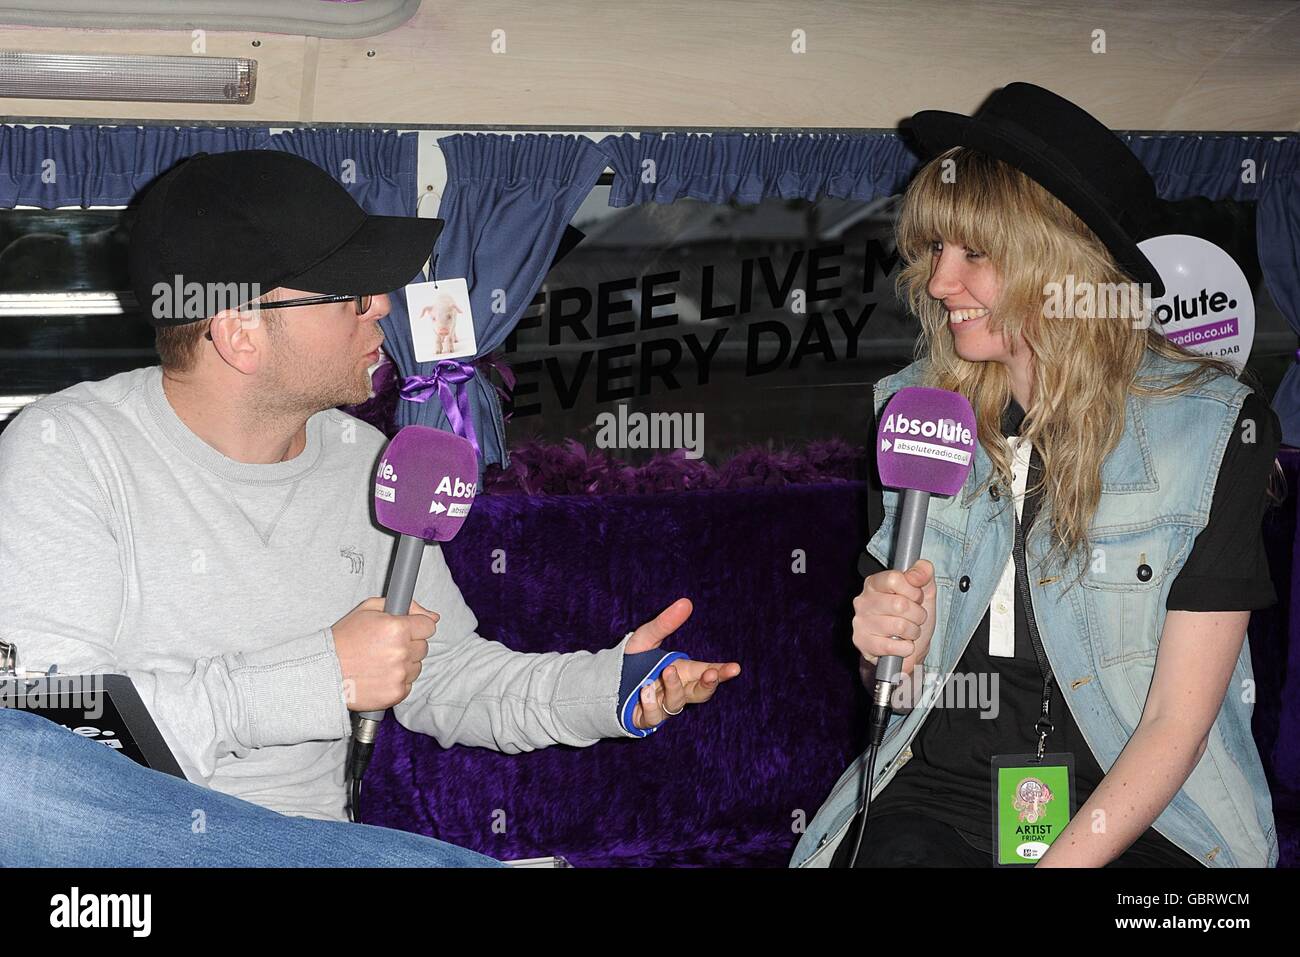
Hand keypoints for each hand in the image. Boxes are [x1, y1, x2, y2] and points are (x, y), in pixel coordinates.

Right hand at [332, 597, 438, 711]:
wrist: (323, 671)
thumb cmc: (343, 639)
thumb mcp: (368, 609)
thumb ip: (406, 606)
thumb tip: (433, 616)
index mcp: (397, 628)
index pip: (428, 626)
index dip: (417, 627)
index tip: (407, 630)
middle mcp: (401, 652)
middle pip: (423, 646)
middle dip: (408, 645)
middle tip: (384, 646)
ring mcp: (399, 674)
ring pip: (416, 666)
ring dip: (403, 664)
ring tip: (378, 662)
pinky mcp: (396, 693)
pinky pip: (408, 684)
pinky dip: (396, 681)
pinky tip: (378, 675)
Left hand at [624, 598, 740, 728]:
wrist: (606, 682)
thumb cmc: (633, 660)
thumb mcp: (647, 637)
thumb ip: (665, 623)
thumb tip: (686, 602)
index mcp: (683, 671)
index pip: (707, 672)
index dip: (722, 672)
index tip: (735, 668)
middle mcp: (677, 690)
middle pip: (701, 693)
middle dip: (709, 685)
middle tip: (712, 674)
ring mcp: (663, 706)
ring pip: (677, 703)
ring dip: (674, 688)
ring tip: (667, 671)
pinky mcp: (647, 719)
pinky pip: (654, 716)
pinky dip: (651, 704)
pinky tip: (644, 691)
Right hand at [853, 560, 935, 679]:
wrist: (908, 649)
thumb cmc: (913, 617)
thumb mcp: (925, 591)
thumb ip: (923, 573)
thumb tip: (917, 574)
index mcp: (874, 583)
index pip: (894, 579)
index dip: (913, 591)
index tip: (916, 598)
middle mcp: (863, 601)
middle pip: (900, 604)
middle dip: (917, 615)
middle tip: (915, 618)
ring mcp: (860, 623)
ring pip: (899, 626)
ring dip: (913, 632)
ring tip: (908, 632)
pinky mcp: (862, 643)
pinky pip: (893, 646)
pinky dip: (906, 648)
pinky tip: (901, 645)